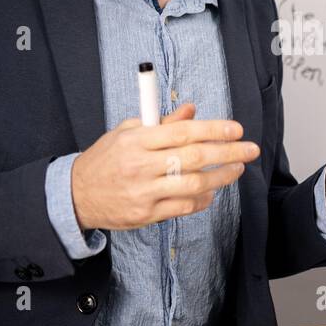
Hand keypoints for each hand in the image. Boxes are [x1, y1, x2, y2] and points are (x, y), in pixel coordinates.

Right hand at [70, 102, 259, 230]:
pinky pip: (184, 206)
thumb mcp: (128, 131)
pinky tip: (212, 190)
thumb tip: (193, 110)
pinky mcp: (146, 215)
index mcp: (138, 140)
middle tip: (249, 149)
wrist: (76, 194)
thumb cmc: (106, 159)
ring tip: (236, 169)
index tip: (236, 130)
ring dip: (221, 177)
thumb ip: (162, 122)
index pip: (184, 131)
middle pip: (195, 157)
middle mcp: (141, 166)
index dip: (214, 130)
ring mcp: (144, 192)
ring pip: (194, 184)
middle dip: (228, 152)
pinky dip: (203, 198)